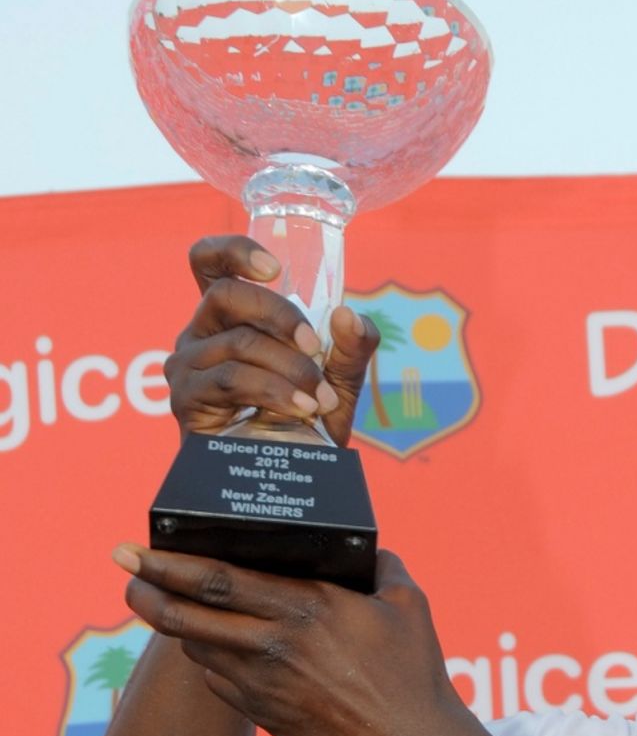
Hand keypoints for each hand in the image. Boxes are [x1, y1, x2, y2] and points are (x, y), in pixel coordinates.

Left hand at [114, 544, 473, 735]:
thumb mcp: (407, 603)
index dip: (170, 563)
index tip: (137, 549)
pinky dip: (207, 661)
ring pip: (198, 649)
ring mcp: (264, 684)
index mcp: (306, 607)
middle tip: (126, 573)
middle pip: (189, 614)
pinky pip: (219, 682)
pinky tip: (208, 650)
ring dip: (173, 626)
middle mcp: (274, 645)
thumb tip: (364, 550)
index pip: (218, 579)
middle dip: (148, 592)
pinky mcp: (265, 714)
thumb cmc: (413, 676)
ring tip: (158, 605)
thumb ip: (381, 566)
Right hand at [164, 236, 379, 446]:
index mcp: (228, 320)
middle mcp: (199, 337)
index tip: (274, 268)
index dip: (234, 251)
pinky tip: (300, 410)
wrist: (292, 484)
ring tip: (318, 401)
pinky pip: (229, 379)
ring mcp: (186, 368)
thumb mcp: (340, 381)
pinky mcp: (185, 401)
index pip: (208, 263)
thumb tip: (347, 315)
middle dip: (280, 315)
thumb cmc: (308, 427)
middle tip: (315, 348)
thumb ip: (352, 347)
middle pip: (224, 295)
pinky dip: (273, 392)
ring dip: (289, 369)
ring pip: (238, 342)